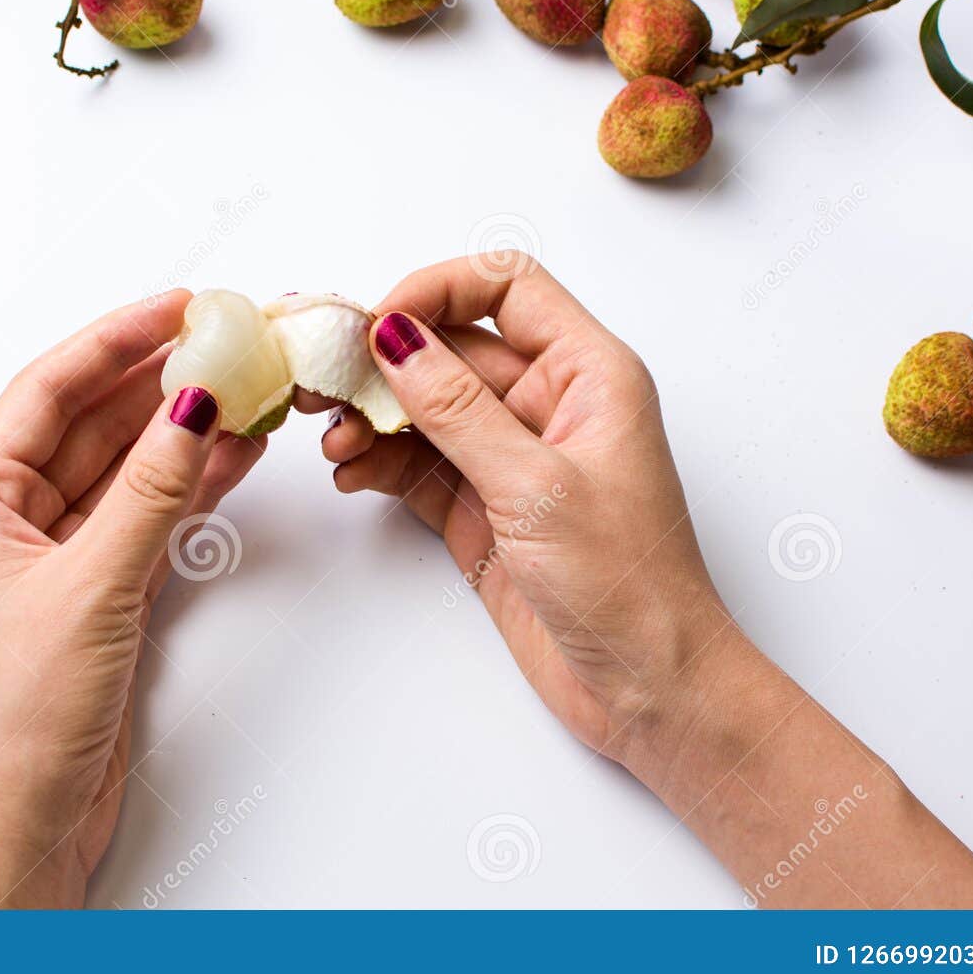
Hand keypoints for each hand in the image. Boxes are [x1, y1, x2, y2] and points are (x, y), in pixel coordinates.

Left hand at [0, 291, 263, 907]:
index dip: (114, 339)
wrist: (25, 829)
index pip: (48, 391)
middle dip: (160, 380)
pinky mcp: (99, 594)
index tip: (178, 304)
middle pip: (92, 422)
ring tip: (247, 386)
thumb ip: (149, 492)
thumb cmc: (18, 723)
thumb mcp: (90, 589)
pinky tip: (234, 453)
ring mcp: (58, 558)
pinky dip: (190, 487)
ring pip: (128, 468)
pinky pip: (148, 516)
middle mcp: (10, 521)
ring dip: (183, 430)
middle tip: (227, 338)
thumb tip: (195, 404)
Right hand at [308, 256, 729, 767]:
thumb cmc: (630, 586)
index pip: (506, 286)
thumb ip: (458, 408)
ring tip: (336, 444)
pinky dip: (380, 462)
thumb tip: (396, 337)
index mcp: (589, 374)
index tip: (377, 322)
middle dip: (383, 360)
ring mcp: (513, 457)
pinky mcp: (485, 507)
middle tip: (322, 382)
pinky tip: (353, 473)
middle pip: (452, 346)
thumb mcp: (536, 487)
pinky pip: (419, 462)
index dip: (437, 289)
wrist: (649, 687)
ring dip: (373, 416)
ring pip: (426, 406)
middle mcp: (550, 404)